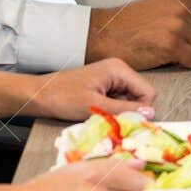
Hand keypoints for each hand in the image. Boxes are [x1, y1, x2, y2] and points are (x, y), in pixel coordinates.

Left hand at [23, 57, 157, 121]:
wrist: (40, 95)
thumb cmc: (63, 97)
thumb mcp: (95, 107)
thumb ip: (124, 109)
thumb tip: (150, 113)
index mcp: (118, 69)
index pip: (148, 92)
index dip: (141, 109)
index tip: (125, 122)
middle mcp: (119, 69)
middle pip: (141, 95)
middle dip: (130, 110)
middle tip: (111, 119)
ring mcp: (112, 76)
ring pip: (131, 99)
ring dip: (120, 111)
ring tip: (101, 114)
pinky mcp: (106, 85)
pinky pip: (120, 100)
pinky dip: (114, 109)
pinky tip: (99, 112)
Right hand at [86, 0, 190, 69]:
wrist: (105, 34)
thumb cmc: (131, 23)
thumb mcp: (162, 6)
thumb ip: (185, 11)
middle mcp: (184, 8)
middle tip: (182, 47)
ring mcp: (179, 26)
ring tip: (175, 53)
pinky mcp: (172, 45)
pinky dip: (187, 64)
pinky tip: (172, 59)